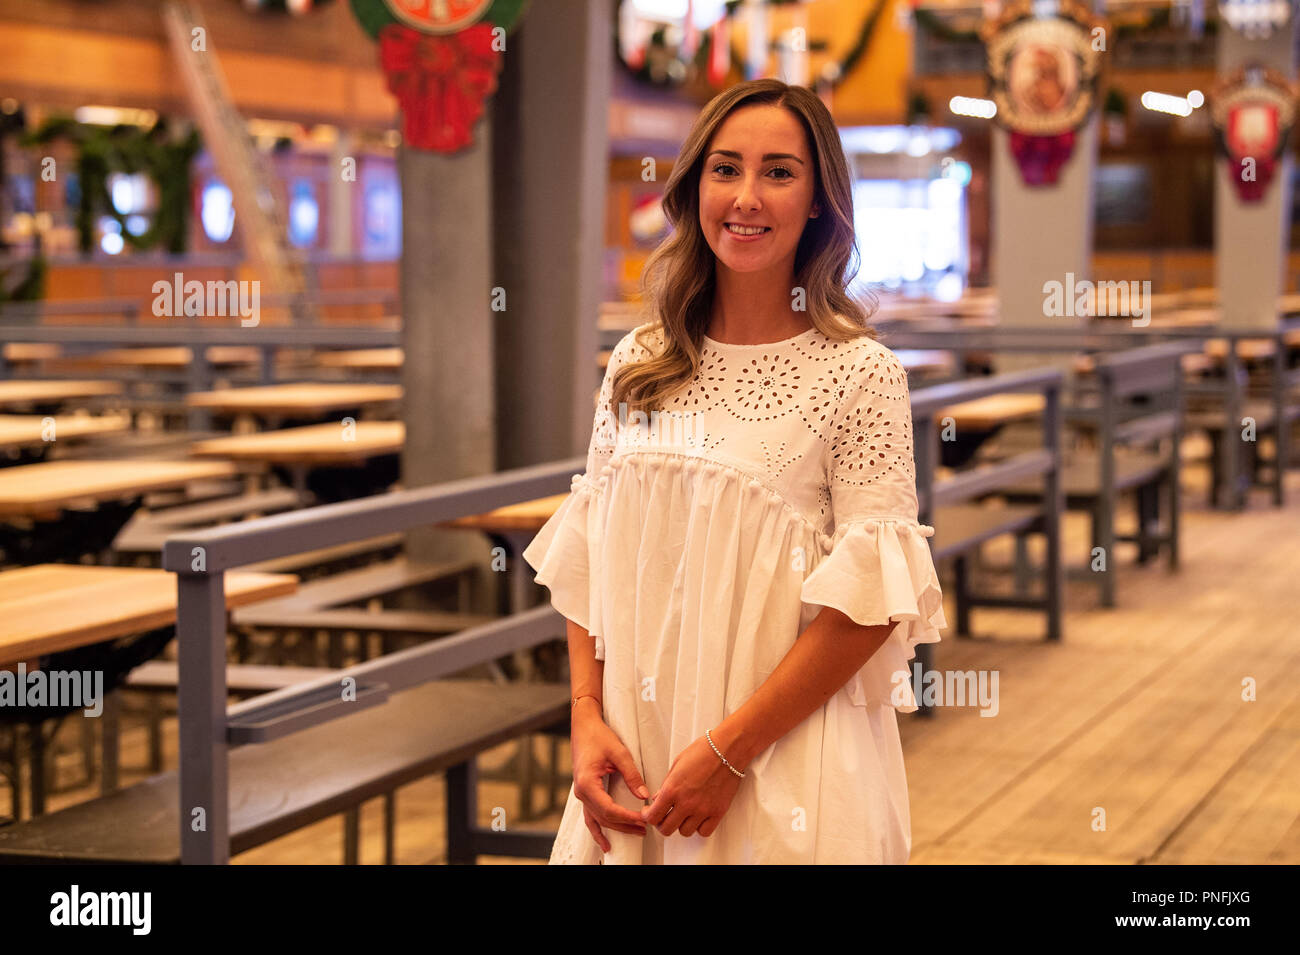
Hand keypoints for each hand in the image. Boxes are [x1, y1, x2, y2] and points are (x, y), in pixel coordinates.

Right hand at [570, 699, 649, 852]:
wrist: (583, 726)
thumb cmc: (598, 736)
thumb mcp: (619, 753)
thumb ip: (631, 775)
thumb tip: (644, 795)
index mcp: (587, 784)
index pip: (609, 809)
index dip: (627, 817)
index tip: (643, 818)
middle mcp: (581, 792)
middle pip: (604, 817)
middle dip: (625, 825)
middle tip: (645, 828)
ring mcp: (581, 794)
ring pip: (597, 819)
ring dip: (615, 829)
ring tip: (635, 834)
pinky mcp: (585, 792)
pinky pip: (590, 816)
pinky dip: (598, 829)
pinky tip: (605, 841)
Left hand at [640, 734, 741, 838]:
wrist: (728, 749)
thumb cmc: (703, 751)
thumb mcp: (677, 764)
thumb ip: (666, 784)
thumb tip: (658, 798)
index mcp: (672, 789)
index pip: (653, 816)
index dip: (648, 816)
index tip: (649, 813)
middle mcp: (686, 803)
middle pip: (666, 829)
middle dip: (662, 823)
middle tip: (664, 815)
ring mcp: (703, 809)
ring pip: (684, 832)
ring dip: (681, 825)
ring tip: (683, 814)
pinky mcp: (718, 812)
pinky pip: (704, 832)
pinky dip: (699, 827)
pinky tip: (698, 817)